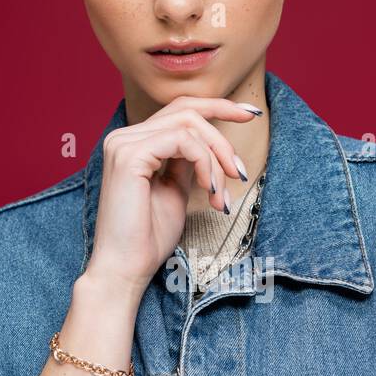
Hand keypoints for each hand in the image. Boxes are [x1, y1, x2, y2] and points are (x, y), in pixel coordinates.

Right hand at [85, 95, 260, 293]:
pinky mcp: (129, 155)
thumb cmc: (149, 238)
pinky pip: (183, 141)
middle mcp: (124, 137)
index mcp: (133, 143)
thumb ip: (188, 163)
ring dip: (217, 159)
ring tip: (221, 195)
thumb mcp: (176, 190)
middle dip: (222, 138)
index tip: (251, 113)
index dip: (218, 106)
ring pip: (189, 125)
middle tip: (240, 172)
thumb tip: (212, 145)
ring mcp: (123, 143)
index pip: (180, 110)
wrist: (126, 268)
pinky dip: (205, 163)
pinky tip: (210, 190)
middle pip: (187, 111)